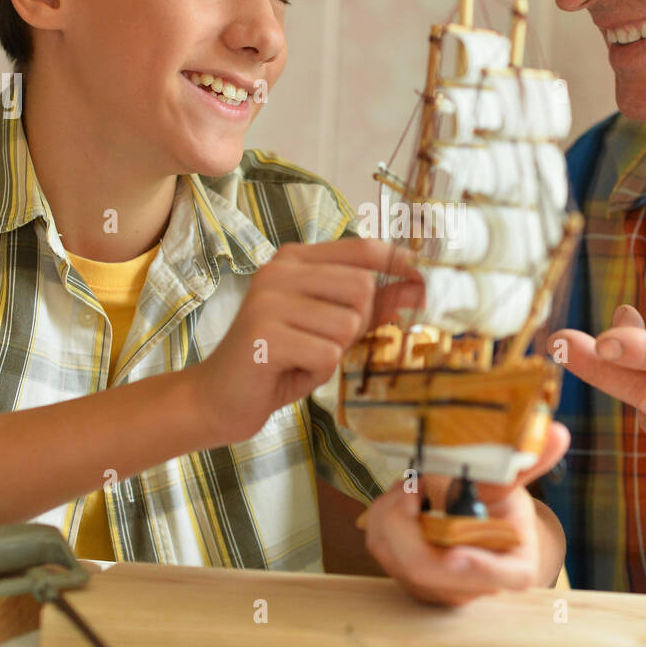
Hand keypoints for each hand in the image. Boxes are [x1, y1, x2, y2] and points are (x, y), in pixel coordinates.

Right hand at [189, 240, 423, 446]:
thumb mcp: (331, 328)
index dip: (399, 262)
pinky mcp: (265, 333)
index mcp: (295, 259)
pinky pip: (327, 353)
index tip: (424, 280)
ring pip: (347, 323)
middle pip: (361, 287)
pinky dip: (318, 371)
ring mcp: (269, 299)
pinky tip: (291, 370)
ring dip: (335, 351)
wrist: (220, 398)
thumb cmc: (281, 360)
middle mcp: (279, 270)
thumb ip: (374, 304)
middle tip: (326, 343)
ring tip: (303, 357)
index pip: (362, 248)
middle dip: (358, 324)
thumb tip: (420, 286)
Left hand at [360, 422, 568, 605]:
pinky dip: (383, 515)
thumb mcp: (511, 484)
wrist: (478, 520)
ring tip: (414, 483)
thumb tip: (557, 433)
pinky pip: (380, 547)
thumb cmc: (498, 504)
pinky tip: (403, 497)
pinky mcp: (404, 578)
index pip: (502, 577)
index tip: (456, 556)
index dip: (478, 570)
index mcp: (514, 567)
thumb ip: (526, 463)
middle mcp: (472, 590)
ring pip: (396, 555)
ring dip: (394, 510)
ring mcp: (435, 590)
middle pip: (429, 569)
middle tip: (415, 481)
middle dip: (408, 520)